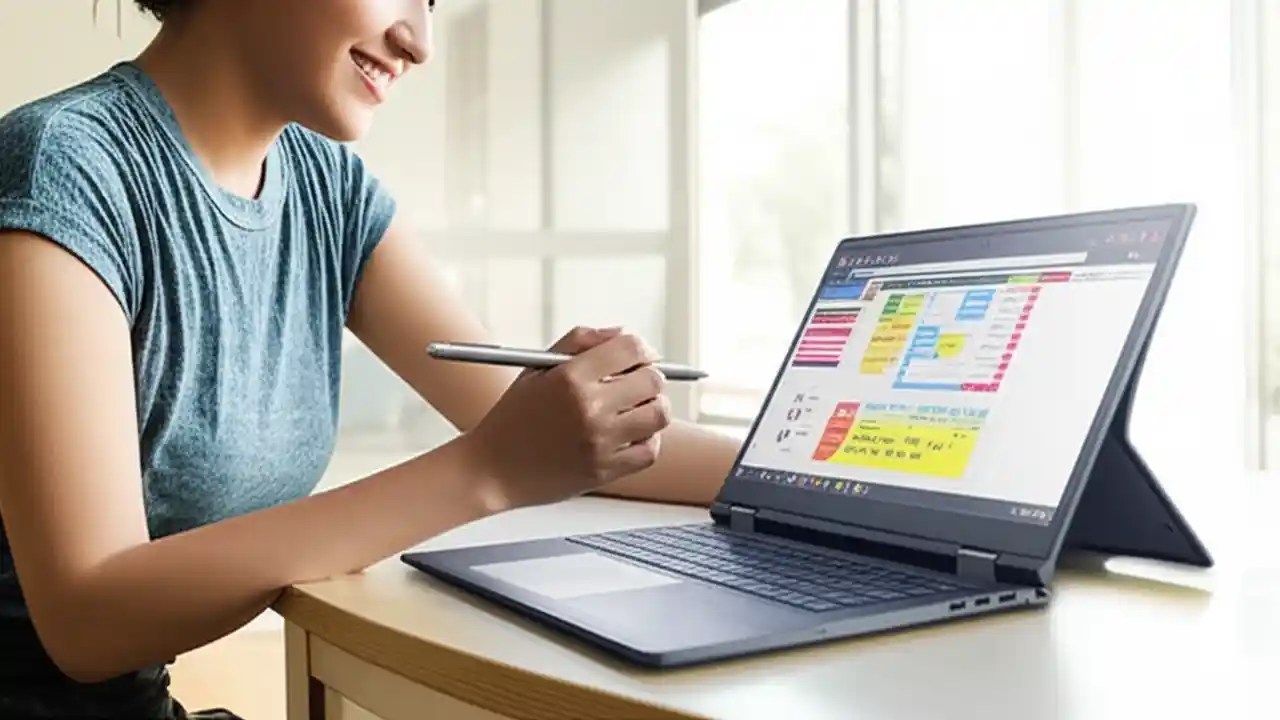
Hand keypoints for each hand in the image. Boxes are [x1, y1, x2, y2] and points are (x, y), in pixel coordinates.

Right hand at [461, 327, 672, 510]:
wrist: (492, 470)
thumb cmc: (513, 419)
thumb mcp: (537, 367)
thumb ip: (580, 341)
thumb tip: (621, 333)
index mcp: (570, 377)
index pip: (631, 348)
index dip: (642, 349)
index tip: (641, 356)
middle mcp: (589, 408)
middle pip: (652, 380)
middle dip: (649, 377)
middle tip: (636, 383)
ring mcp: (600, 442)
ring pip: (659, 415)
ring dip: (653, 408)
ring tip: (635, 409)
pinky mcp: (605, 471)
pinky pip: (650, 451)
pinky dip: (648, 440)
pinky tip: (631, 434)